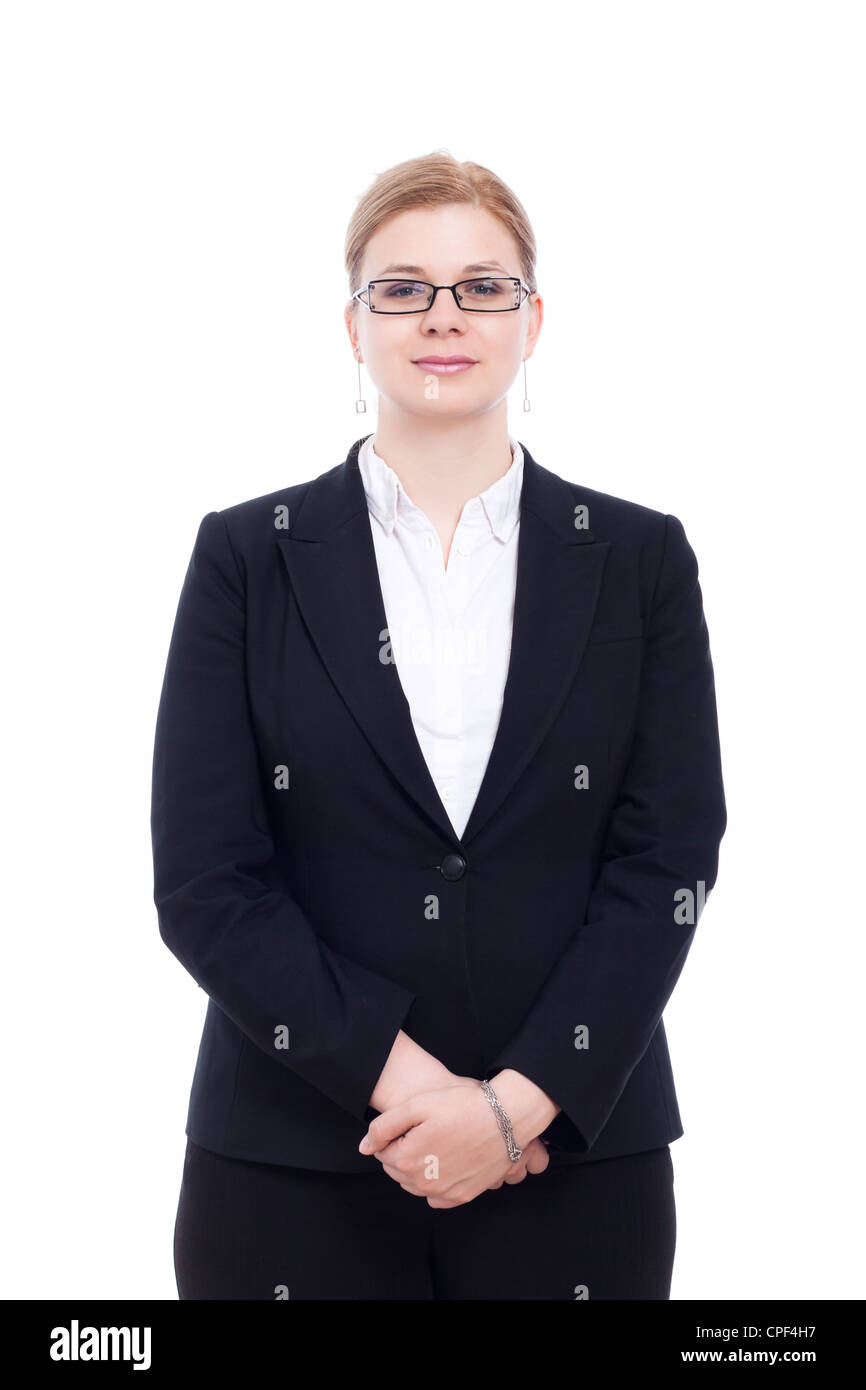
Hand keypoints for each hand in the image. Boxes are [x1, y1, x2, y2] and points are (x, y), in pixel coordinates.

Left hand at [358, 1079, 549, 1206]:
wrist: (506, 1117)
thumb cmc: (462, 1105)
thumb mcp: (418, 1104)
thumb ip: (384, 1126)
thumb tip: (364, 1148)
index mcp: (407, 1159)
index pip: (382, 1153)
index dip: (393, 1135)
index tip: (411, 1122)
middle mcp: (423, 1183)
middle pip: (397, 1171)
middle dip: (403, 1152)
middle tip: (423, 1130)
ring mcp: (444, 1192)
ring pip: (415, 1185)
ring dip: (418, 1168)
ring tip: (435, 1142)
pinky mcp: (463, 1196)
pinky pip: (437, 1197)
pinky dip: (435, 1183)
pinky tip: (445, 1163)